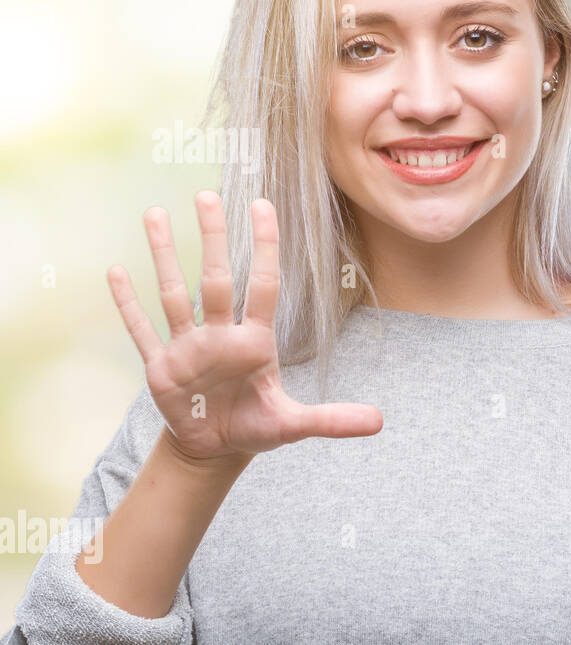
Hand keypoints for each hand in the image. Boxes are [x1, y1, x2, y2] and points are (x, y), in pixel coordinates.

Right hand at [107, 191, 382, 466]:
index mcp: (255, 343)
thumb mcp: (294, 425)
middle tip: (207, 194)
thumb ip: (332, 420)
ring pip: (174, 294)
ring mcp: (188, 347)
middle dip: (213, 239)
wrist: (214, 450)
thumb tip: (380, 423)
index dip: (265, 247)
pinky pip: (142, 330)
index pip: (263, 285)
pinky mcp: (160, 367)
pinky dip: (128, 305)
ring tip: (156, 213)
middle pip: (216, 279)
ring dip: (165, 256)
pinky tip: (116, 272)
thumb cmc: (255, 427)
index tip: (262, 206)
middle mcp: (220, 336)